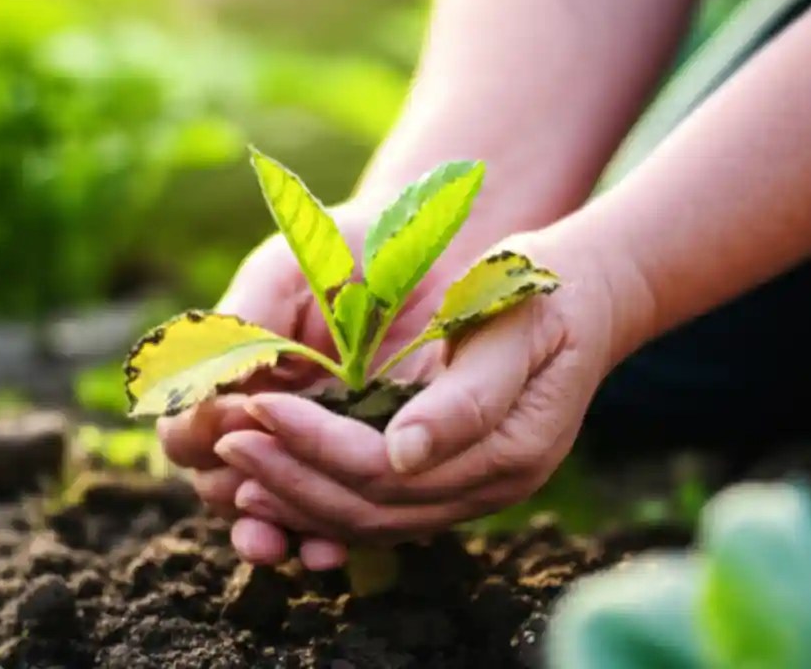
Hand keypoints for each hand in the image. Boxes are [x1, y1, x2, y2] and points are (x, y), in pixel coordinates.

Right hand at [156, 201, 461, 568]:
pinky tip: (326, 550)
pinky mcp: (361, 474)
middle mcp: (259, 426)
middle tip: (261, 473)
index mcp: (229, 378)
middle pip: (217, 486)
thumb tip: (204, 381)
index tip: (239, 412)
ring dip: (271, 528)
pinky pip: (332, 525)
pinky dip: (321, 541)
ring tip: (278, 539)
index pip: (184, 431)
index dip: (201, 431)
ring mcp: (308, 455)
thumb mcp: (290, 267)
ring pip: (269, 514)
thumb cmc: (347, 250)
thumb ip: (244, 315)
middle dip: (234, 489)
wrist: (429, 254)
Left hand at [204, 232, 637, 563]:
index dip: (313, 445)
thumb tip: (401, 455)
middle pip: (371, 507)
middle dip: (291, 477)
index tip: (254, 408)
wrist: (585, 294)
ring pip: (370, 519)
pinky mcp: (452, 479)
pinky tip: (277, 471)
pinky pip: (379, 506)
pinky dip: (322, 493)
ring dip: (298, 495)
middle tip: (225, 441)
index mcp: (509, 452)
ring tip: (236, 465)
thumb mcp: (510, 323)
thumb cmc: (542, 292)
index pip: (386, 471)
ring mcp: (472, 490)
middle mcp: (491, 486)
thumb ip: (464, 396)